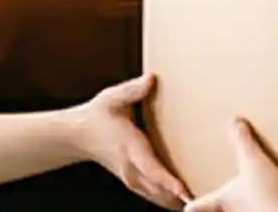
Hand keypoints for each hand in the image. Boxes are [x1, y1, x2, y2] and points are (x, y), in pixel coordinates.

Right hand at [74, 73, 191, 209]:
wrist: (76, 135)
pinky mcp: (131, 181)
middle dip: (178, 197)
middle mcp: (130, 166)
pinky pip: (151, 196)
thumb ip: (133, 89)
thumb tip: (152, 78)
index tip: (183, 189)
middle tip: (201, 201)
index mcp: (129, 146)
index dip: (167, 180)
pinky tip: (179, 203)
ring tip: (197, 204)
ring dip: (174, 201)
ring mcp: (130, 177)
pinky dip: (165, 201)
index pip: (151, 167)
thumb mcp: (112, 98)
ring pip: (155, 196)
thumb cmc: (96, 115)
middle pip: (157, 189)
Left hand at [185, 119, 277, 211]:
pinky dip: (256, 209)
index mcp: (221, 201)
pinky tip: (265, 204)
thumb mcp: (253, 162)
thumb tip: (233, 120)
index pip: (195, 206)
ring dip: (236, 207)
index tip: (188, 203)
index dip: (191, 204)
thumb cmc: (265, 196)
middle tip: (216, 200)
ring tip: (243, 198)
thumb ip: (243, 141)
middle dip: (214, 207)